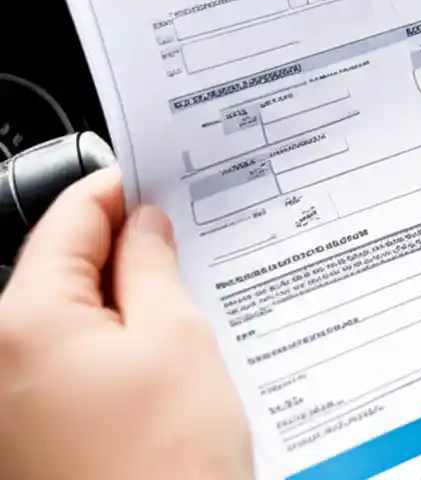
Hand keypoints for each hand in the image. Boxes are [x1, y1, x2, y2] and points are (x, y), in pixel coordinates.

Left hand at [0, 168, 251, 479]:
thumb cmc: (165, 465)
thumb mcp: (177, 338)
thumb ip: (153, 266)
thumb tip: (143, 225)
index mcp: (21, 320)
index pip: (67, 219)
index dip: (119, 190)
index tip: (159, 181)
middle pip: (61, 272)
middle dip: (126, 255)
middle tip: (190, 247)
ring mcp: (6, 406)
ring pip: (69, 323)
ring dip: (125, 308)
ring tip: (189, 313)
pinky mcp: (26, 440)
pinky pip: (66, 369)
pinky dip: (113, 354)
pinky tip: (165, 363)